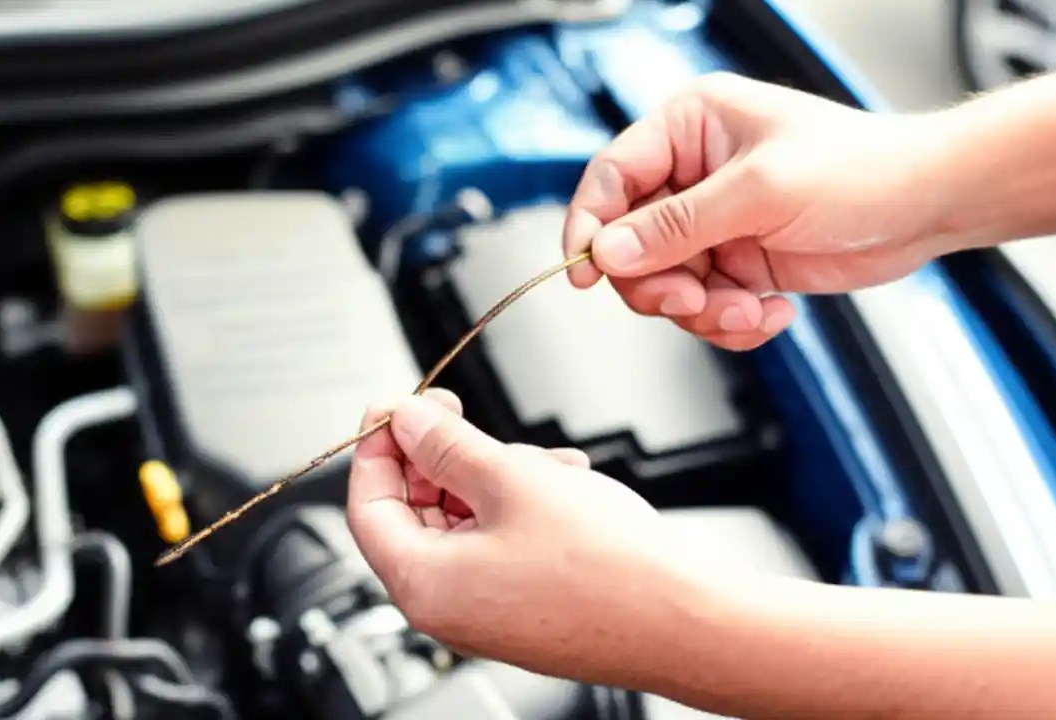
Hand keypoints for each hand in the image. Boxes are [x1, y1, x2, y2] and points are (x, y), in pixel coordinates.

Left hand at [346, 389, 699, 683]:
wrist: (688, 622)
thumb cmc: (607, 569)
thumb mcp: (512, 481)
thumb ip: (445, 445)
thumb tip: (405, 421)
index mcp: (423, 584)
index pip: (367, 505)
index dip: (379, 447)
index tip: (398, 408)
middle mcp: (448, 607)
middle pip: (413, 512)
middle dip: (442, 458)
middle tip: (460, 415)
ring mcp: (487, 610)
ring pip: (464, 521)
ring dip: (493, 476)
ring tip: (542, 460)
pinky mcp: (524, 606)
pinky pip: (501, 541)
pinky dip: (522, 504)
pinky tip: (564, 483)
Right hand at [563, 72, 959, 349]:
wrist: (927, 207)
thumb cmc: (863, 169)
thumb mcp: (761, 191)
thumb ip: (678, 224)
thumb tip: (611, 250)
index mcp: (689, 128)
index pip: (612, 178)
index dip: (590, 226)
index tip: (585, 273)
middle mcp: (693, 175)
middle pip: (629, 244)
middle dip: (660, 283)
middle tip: (690, 299)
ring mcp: (713, 224)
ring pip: (664, 285)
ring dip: (702, 310)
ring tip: (746, 309)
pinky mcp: (736, 263)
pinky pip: (703, 307)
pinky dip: (730, 321)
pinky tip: (768, 312)